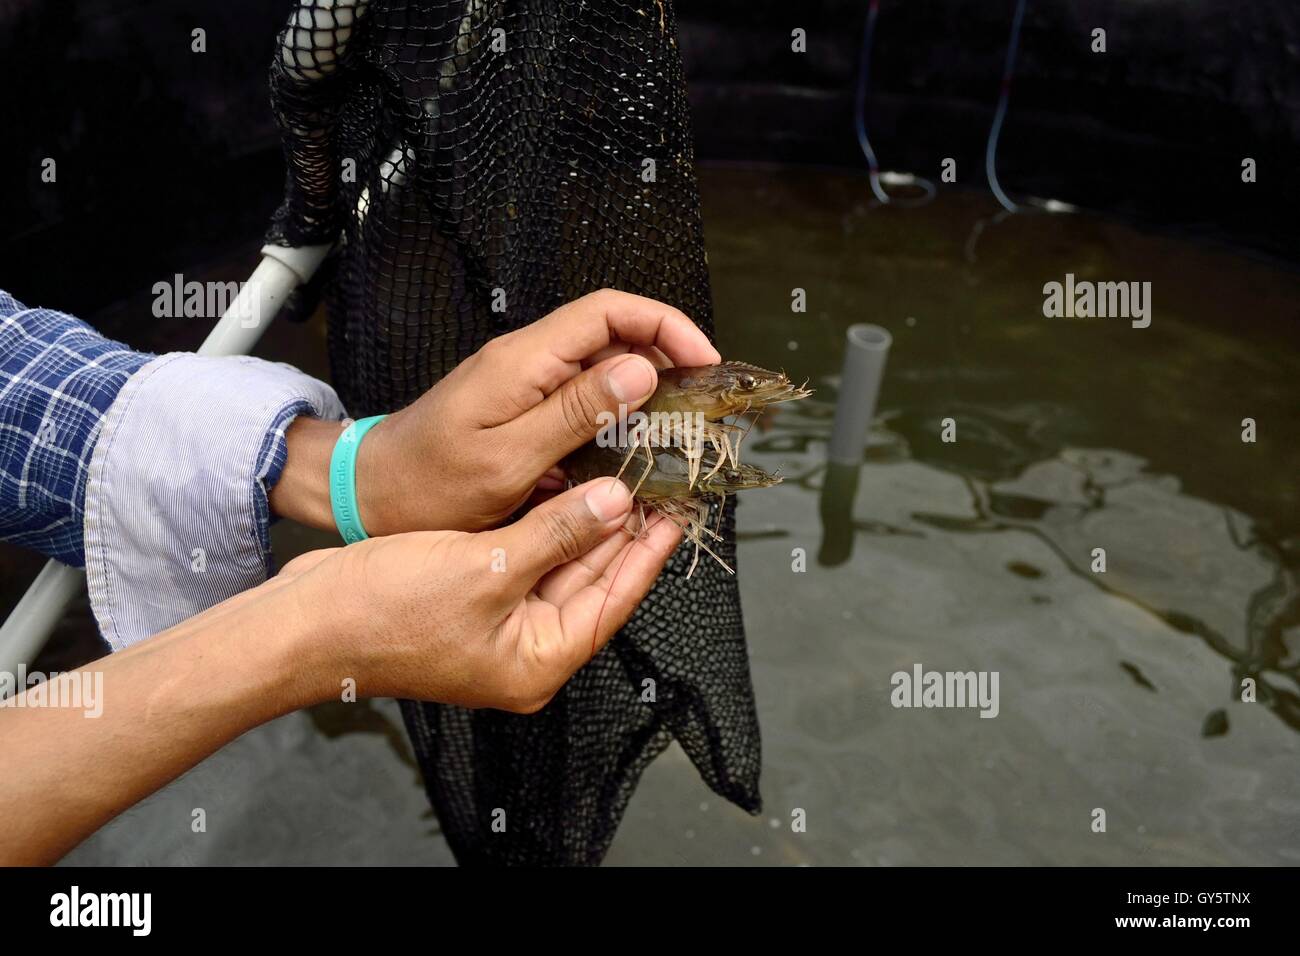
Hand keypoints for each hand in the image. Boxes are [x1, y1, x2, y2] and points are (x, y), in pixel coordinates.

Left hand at [270, 288, 719, 534]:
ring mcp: (525, 385)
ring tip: (678, 434)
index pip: (611, 312)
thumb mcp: (507, 459)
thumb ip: (575, 414)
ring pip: (603, 371)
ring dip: (646, 397)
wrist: (368, 496)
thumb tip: (640, 371)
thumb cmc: (426, 486)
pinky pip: (582, 403)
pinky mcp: (522, 411)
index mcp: (524, 360)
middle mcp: (528, 362)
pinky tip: (633, 455)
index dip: (666, 326)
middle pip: (615, 337)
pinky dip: (616, 422)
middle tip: (701, 407)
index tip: (705, 362)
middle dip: (667, 362)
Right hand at [283, 478, 681, 711]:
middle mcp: (525, 648)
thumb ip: (558, 535)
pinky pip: (526, 557)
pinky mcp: (473, 598)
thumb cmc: (384, 615)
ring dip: (586, 523)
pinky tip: (565, 488)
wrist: (305, 621)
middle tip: (656, 482)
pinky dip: (546, 525)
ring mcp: (497, 624)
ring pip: (560, 565)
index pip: (613, 600)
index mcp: (538, 660)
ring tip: (621, 476)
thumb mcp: (487, 568)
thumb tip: (614, 505)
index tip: (677, 512)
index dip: (648, 553)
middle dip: (621, 532)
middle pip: (592, 581)